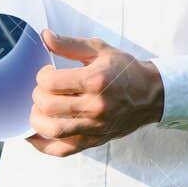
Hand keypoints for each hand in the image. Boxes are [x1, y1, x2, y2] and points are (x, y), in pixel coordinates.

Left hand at [27, 30, 164, 156]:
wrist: (151, 94)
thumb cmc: (125, 70)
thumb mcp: (100, 50)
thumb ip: (70, 44)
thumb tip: (44, 36)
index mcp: (95, 80)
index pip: (50, 82)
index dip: (42, 75)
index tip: (49, 72)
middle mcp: (95, 106)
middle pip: (48, 106)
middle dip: (38, 95)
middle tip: (45, 89)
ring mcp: (95, 127)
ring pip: (52, 129)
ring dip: (37, 119)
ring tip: (41, 109)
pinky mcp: (95, 140)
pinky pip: (63, 150)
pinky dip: (43, 145)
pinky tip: (36, 135)